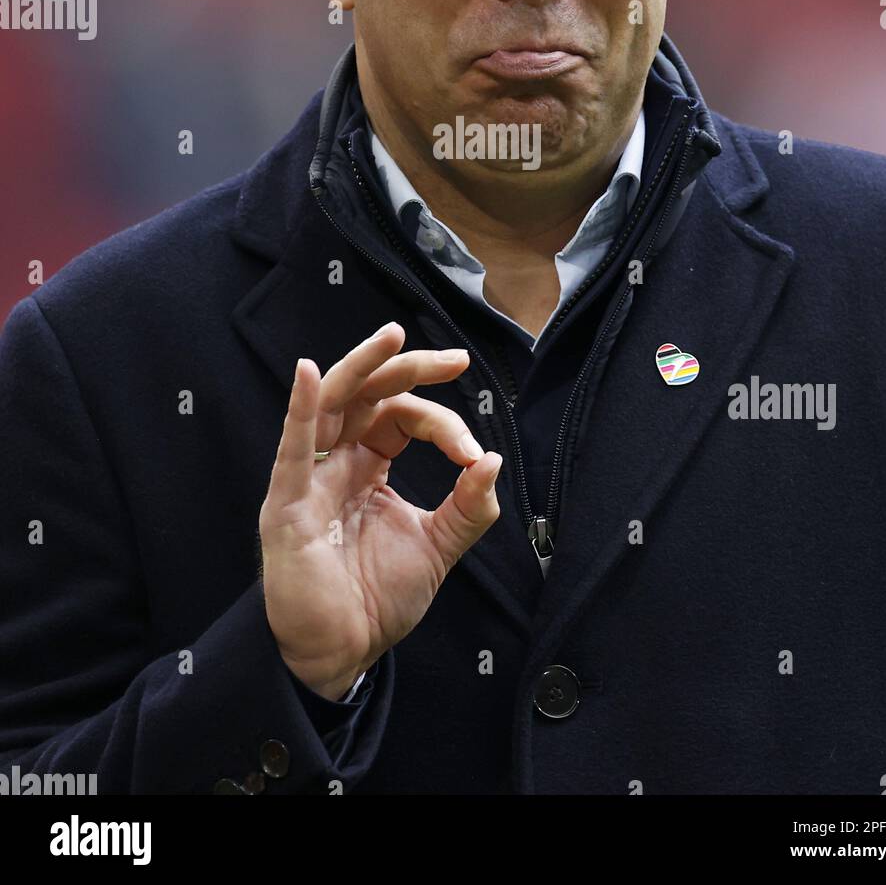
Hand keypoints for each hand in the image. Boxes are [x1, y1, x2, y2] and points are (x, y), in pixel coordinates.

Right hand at [259, 322, 502, 699]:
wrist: (343, 654)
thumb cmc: (377, 600)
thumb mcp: (438, 548)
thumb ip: (468, 508)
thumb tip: (493, 462)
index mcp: (368, 467)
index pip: (403, 419)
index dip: (443, 424)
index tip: (472, 453)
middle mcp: (337, 463)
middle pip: (369, 395)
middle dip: (408, 368)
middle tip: (454, 358)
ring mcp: (309, 479)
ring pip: (332, 404)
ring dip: (362, 366)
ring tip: (392, 336)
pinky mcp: (288, 505)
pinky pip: (293, 449)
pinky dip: (301, 408)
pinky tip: (312, 373)